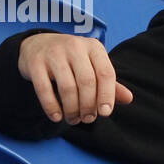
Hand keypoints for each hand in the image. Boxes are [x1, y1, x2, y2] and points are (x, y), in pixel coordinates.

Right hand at [18, 32, 133, 123]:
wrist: (38, 44)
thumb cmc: (72, 60)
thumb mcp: (93, 66)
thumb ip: (109, 83)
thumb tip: (129, 99)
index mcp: (94, 48)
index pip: (106, 73)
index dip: (107, 95)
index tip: (105, 113)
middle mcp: (75, 47)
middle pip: (86, 82)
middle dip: (89, 105)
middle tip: (88, 119)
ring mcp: (53, 53)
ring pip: (67, 87)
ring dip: (72, 108)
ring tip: (73, 119)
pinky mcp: (35, 62)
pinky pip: (44, 88)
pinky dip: (51, 106)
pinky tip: (56, 117)